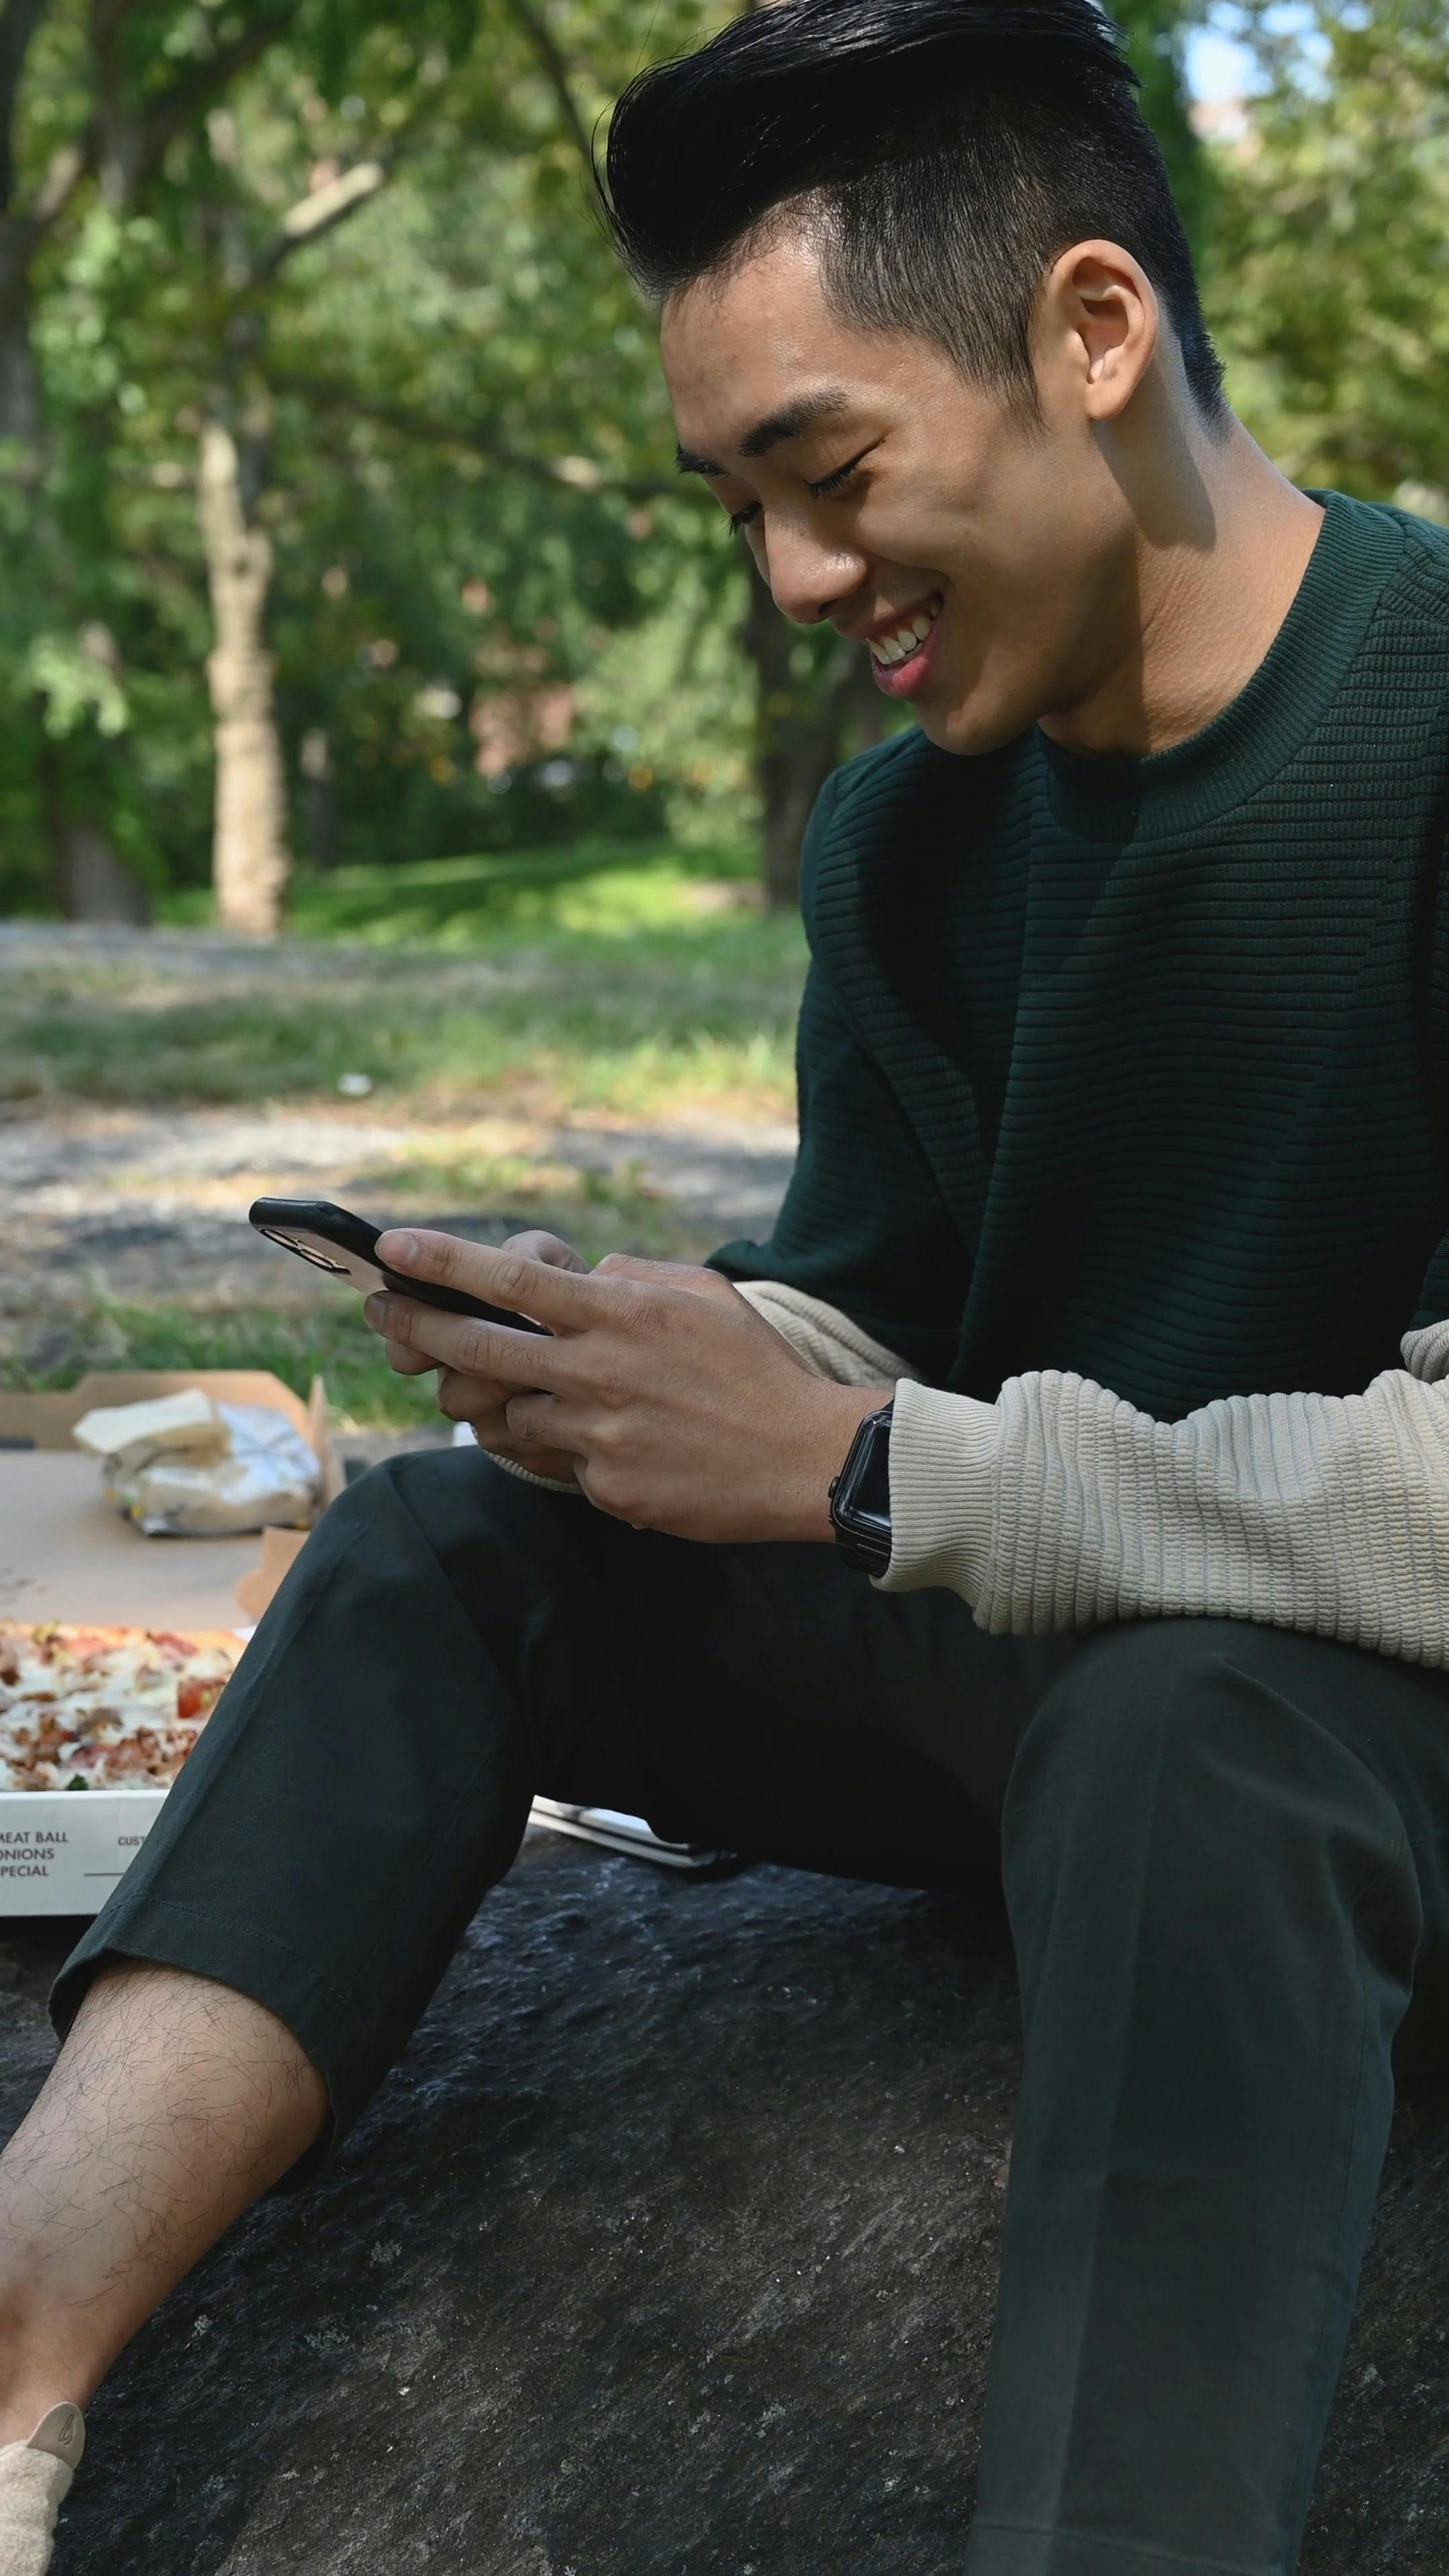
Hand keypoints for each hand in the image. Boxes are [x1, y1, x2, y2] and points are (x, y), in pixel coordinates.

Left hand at [363, 1228, 891, 1542]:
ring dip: (495, 1403)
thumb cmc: (757, 1367)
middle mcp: (597, 1371)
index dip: (442, 1262)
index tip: (393, 1250)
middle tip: (384, 1314)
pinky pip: (555, 1464)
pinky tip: (597, 1440)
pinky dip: (562, 1449)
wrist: (806, 1457)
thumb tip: (581, 1278)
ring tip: (502, 1390)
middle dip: (415, 1327)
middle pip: (476, 1349)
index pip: (508, 1279)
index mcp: (619, 1313)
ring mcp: (597, 1434)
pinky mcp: (607, 1487)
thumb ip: (632, 1279)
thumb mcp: (702, 1294)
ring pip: (505, 1418)